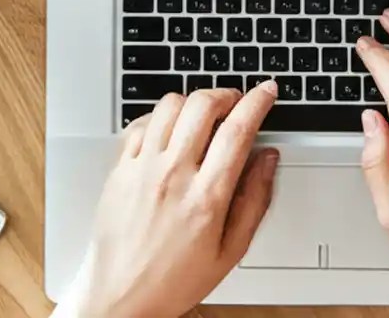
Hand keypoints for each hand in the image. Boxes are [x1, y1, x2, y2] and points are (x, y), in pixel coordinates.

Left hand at [55, 83, 279, 317]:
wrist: (120, 297)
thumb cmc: (174, 281)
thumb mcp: (231, 251)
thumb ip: (255, 201)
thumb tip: (268, 159)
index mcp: (206, 198)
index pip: (238, 130)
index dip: (258, 102)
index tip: (267, 91)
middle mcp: (172, 176)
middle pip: (203, 106)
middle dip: (227, 93)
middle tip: (236, 101)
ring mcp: (142, 169)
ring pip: (170, 106)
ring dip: (193, 100)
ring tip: (204, 113)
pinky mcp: (120, 170)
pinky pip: (141, 123)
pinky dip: (161, 116)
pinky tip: (171, 129)